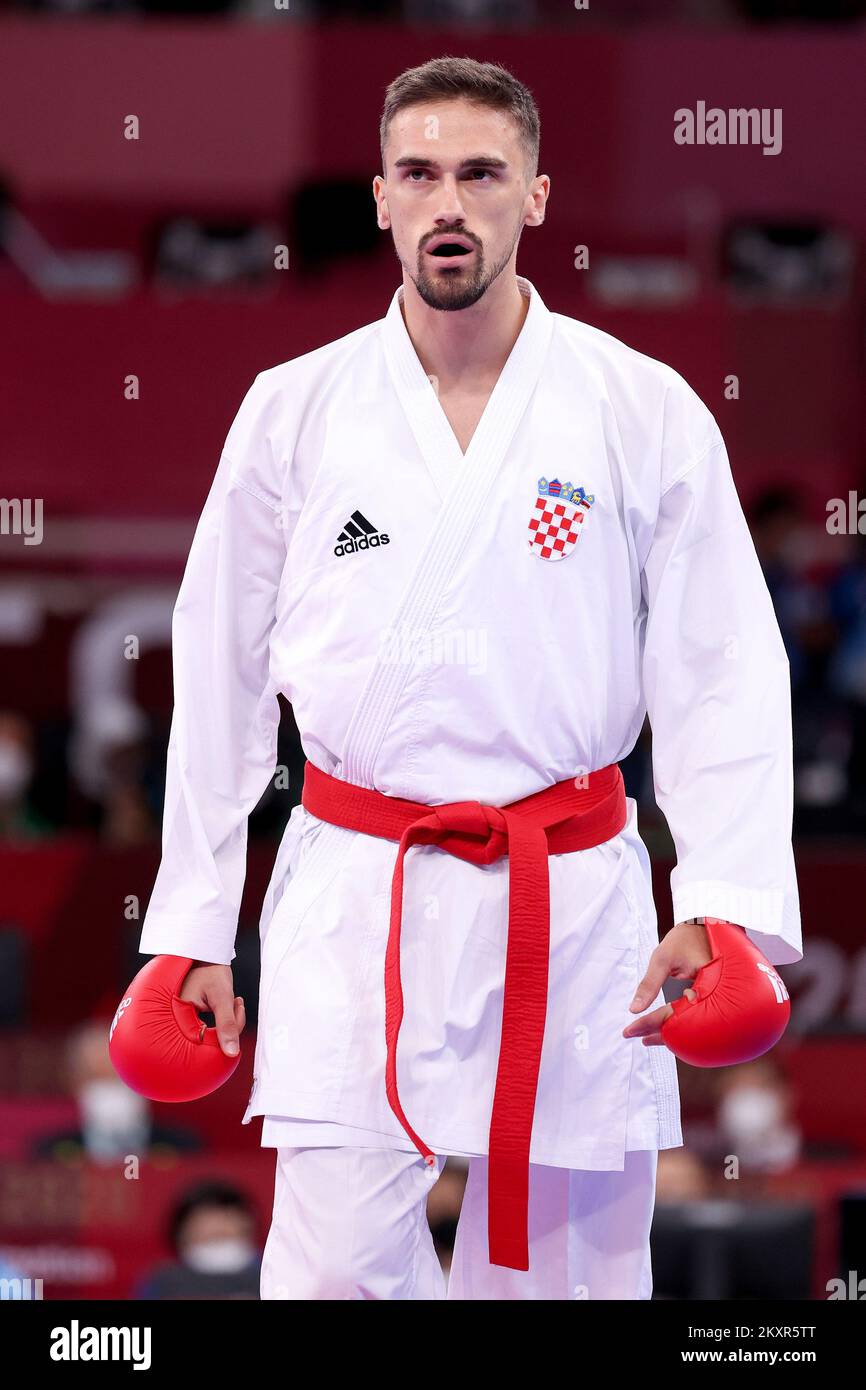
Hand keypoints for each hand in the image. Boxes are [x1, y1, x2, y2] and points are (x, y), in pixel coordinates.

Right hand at [180, 962, 245, 1057]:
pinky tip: (229, 1003)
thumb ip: (227, 1024)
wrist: (207, 957)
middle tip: (237, 1003)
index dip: (227, 1031)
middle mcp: (179, 1023)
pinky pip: (212, 1027)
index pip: (207, 1042)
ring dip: (229, 1019)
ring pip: (214, 1033)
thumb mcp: (222, 997)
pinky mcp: (192, 1018)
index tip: (237, 1008)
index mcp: (180, 1019)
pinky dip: (224, 1017)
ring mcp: (186, 1021)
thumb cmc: (211, 972)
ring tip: (234, 1000)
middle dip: (230, 1023)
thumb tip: (232, 1053)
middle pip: (212, 1039)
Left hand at [622, 919, 717, 1046]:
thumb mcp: (662, 959)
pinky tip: (662, 1028)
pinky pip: (693, 1018)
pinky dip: (678, 1024)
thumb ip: (649, 984)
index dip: (650, 1025)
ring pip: (690, 1026)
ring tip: (644, 1037)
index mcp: (704, 989)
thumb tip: (633, 1009)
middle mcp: (712, 999)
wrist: (702, 929)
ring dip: (668, 1032)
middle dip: (659, 1036)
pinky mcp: (710, 1001)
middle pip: (684, 1027)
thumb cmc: (684, 941)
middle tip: (634, 1036)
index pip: (674, 1017)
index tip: (630, 1031)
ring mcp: (714, 1001)